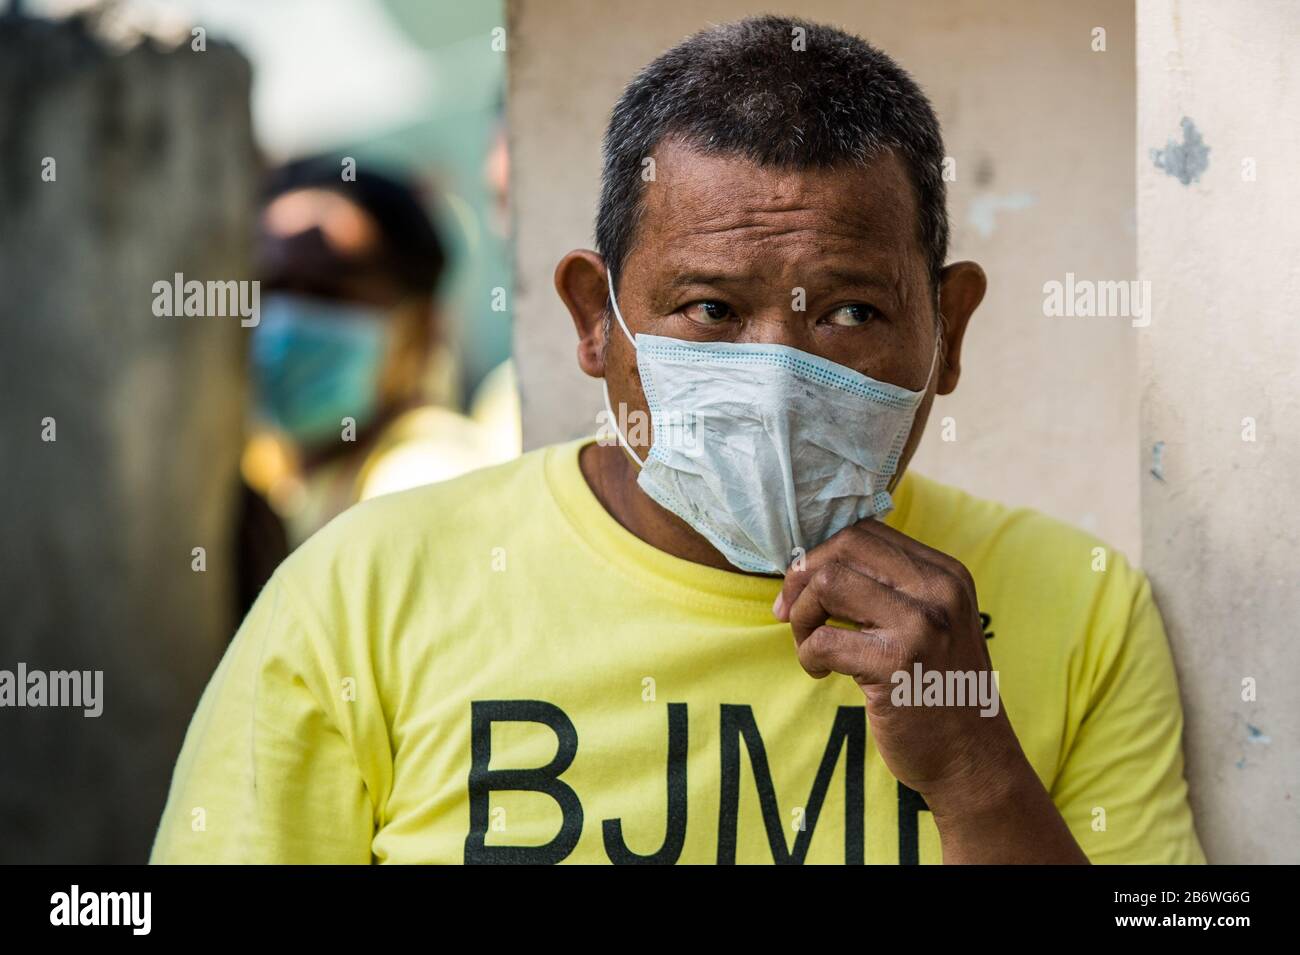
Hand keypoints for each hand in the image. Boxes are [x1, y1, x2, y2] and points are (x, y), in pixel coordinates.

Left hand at [773, 516, 1087, 861]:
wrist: (973, 761)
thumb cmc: (935, 690)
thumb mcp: (927, 624)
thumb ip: (885, 588)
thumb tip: (805, 564)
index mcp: (945, 573)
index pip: (864, 531)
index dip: (819, 555)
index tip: (800, 588)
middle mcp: (939, 589)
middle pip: (842, 548)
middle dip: (802, 580)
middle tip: (790, 615)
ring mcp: (922, 624)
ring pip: (826, 584)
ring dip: (802, 617)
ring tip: (811, 647)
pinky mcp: (898, 663)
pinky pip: (823, 639)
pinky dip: (807, 655)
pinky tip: (820, 673)